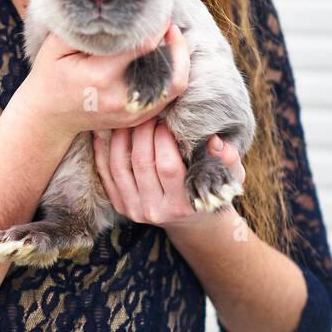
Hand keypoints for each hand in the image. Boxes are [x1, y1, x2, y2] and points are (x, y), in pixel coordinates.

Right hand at [20, 19, 189, 140]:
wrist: (48, 117)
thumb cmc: (50, 78)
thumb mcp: (55, 47)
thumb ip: (80, 28)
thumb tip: (105, 8)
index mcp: (101, 75)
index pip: (145, 45)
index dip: (158, 25)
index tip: (158, 10)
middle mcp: (121, 96)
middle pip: (171, 68)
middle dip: (176, 43)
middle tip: (170, 26)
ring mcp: (131, 111)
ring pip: (176, 85)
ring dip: (180, 61)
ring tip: (172, 42)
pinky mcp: (136, 118)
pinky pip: (167, 97)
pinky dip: (171, 77)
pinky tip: (163, 61)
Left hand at [92, 121, 245, 230]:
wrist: (191, 220)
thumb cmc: (212, 190)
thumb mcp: (229, 179)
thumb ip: (228, 160)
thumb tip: (214, 140)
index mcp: (182, 205)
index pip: (168, 166)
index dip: (164, 138)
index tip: (166, 118)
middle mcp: (155, 210)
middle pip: (141, 162)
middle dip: (142, 131)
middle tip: (147, 112)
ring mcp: (133, 209)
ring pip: (119, 165)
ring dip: (121, 136)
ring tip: (130, 117)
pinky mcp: (119, 205)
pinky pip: (105, 174)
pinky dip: (102, 150)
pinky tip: (105, 131)